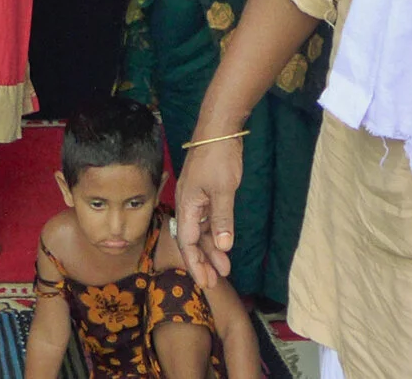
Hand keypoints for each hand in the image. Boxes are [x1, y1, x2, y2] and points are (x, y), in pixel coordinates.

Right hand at [177, 138, 244, 290]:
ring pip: (200, 230)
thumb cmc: (218, 157)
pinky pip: (207, 220)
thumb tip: (223, 247)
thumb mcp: (223, 189)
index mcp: (186, 205)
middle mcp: (187, 204)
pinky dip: (214, 233)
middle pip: (191, 240)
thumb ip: (222, 218)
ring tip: (225, 267)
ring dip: (211, 249)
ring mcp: (196, 198)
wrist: (219, 129)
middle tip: (216, 281)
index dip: (195, 264)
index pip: (187, 242)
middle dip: (203, 261)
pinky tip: (223, 243)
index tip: (205, 282)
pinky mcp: (205, 193)